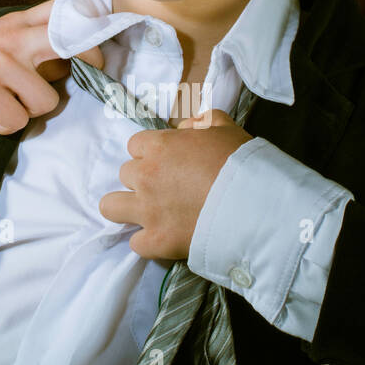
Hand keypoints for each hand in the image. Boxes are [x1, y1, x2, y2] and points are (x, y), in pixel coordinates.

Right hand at [0, 0, 104, 132]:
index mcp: (19, 22)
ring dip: (27, 112)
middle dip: (89, 62)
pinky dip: (0, 126)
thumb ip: (32, 45)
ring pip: (47, 101)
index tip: (101, 47)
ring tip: (2, 105)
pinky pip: (16, 121)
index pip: (66, 10)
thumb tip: (71, 66)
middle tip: (89, 76)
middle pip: (72, 41)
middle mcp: (13, 36)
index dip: (94, 26)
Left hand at [99, 108, 253, 258]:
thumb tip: (187, 127)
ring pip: (110, 207)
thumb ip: (201, 121)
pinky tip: (165, 238)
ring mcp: (148, 210)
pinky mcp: (157, 241)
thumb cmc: (241, 162)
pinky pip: (136, 243)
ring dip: (126, 208)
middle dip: (142, 179)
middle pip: (125, 174)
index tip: (168, 163)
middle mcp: (146, 177)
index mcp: (159, 147)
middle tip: (166, 188)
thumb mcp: (224, 127)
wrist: (255, 205)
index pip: (135, 145)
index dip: (151, 154)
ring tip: (148, 213)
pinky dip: (149, 242)